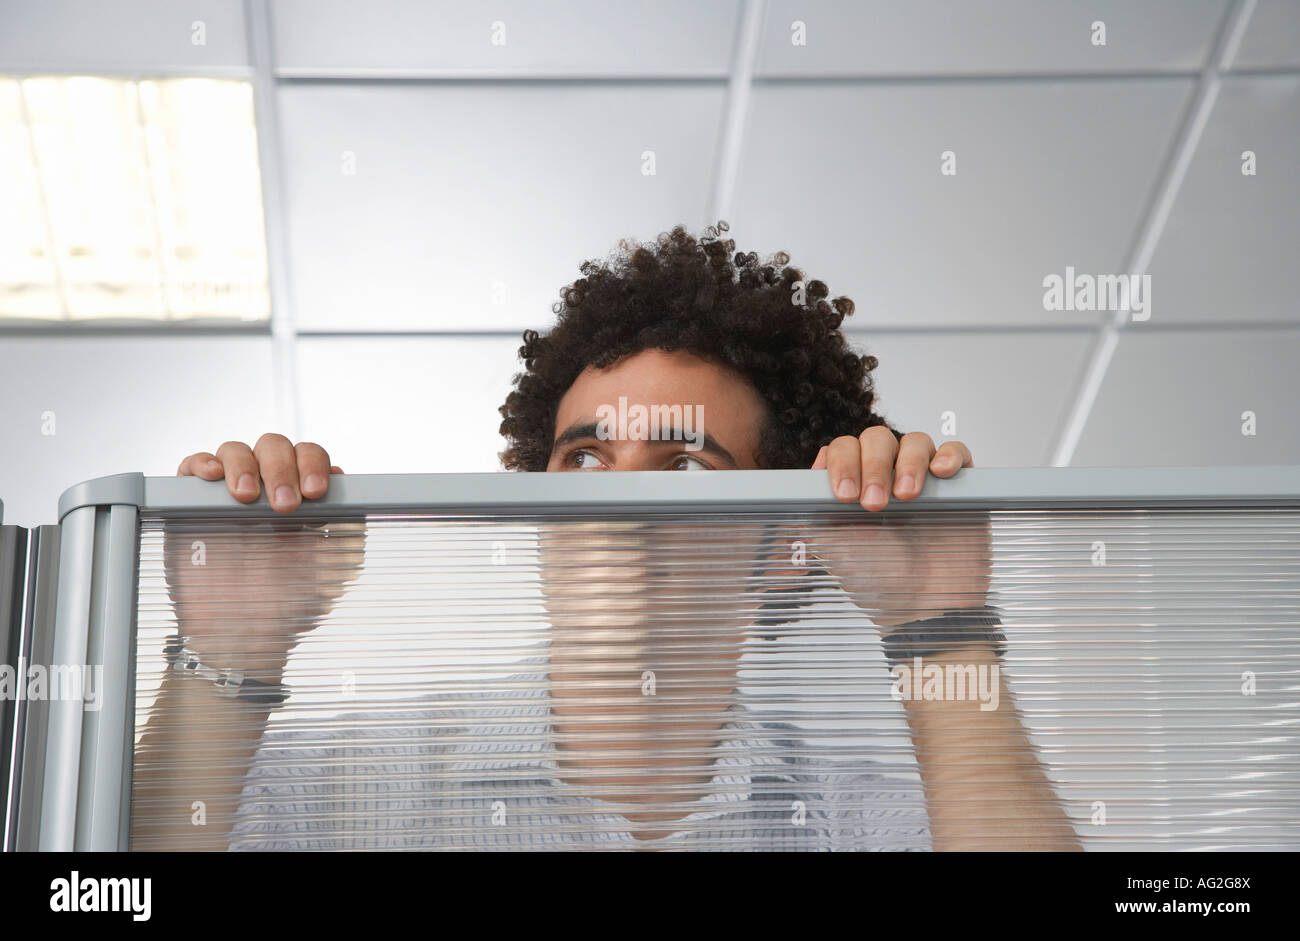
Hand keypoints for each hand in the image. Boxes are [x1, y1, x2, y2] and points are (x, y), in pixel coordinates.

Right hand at [168, 434, 360, 676]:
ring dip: (245, 465)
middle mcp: (268, 486)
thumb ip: (347, 533)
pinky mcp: (193, 504)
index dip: (314, 465)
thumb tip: (354, 498)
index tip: (316, 493)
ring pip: (236, 450)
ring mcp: (229, 493)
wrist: (243, 637)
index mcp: (302, 494)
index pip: (310, 457)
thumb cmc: (290, 601)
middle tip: (285, 506)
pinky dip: (203, 463)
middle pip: (275, 446)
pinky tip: (214, 477)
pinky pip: (193, 466)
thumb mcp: (332, 569)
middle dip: (283, 468)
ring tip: (248, 496)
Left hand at [808, 429, 986, 627]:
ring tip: (907, 497)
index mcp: (854, 484)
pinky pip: (958, 452)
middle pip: (877, 438)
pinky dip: (950, 455)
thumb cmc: (875, 581)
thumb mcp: (829, 545)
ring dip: (908, 462)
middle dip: (873, 465)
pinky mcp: (959, 488)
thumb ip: (812, 507)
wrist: (921, 611)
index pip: (844, 448)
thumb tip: (808, 472)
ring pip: (916, 441)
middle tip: (874, 505)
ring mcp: (924, 480)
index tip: (845, 496)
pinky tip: (940, 473)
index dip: (842, 463)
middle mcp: (887, 476)